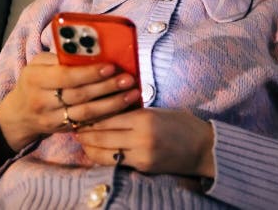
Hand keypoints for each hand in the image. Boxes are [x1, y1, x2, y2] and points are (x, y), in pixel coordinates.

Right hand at [0, 53, 140, 151]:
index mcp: (36, 79)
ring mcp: (53, 119)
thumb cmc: (34, 81)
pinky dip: (108, 115)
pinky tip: (123, 107)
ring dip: (113, 104)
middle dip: (107, 87)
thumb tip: (90, 50)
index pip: (66, 77)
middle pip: (80, 95)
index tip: (111, 66)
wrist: (20, 114)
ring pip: (87, 113)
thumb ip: (60, 57)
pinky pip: (88, 123)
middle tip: (129, 79)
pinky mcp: (63, 130)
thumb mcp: (39, 64)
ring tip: (132, 93)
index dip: (90, 73)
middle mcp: (43, 101)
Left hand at [75, 108, 215, 177]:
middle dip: (85, 134)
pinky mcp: (144, 168)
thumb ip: (133, 112)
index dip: (90, 118)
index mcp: (143, 118)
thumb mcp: (157, 111)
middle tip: (74, 130)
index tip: (79, 115)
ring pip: (105, 153)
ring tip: (82, 142)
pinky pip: (117, 163)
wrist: (203, 148)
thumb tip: (107, 110)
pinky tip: (98, 153)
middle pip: (102, 136)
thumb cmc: (182, 124)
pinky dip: (104, 158)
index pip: (108, 118)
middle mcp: (140, 137)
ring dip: (90, 148)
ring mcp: (141, 155)